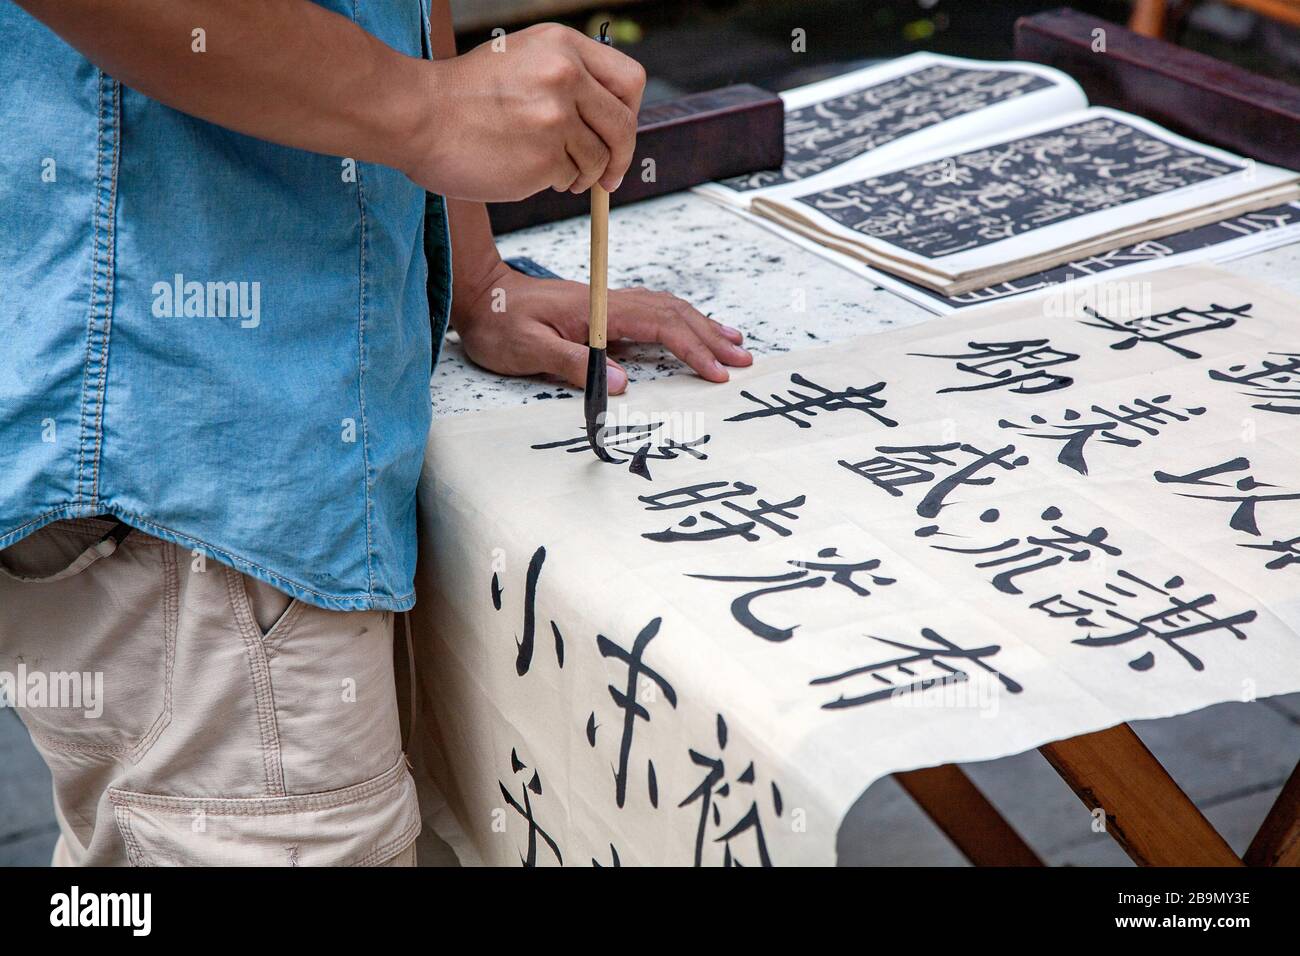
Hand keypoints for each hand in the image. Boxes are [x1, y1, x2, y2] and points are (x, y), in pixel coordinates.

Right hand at [405, 23, 644, 201]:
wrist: (417, 115)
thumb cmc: (463, 94)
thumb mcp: (522, 58)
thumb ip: (568, 76)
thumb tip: (610, 118)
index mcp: (563, 46)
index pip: (630, 81)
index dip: (630, 113)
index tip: (620, 134)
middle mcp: (565, 76)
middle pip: (623, 127)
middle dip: (621, 158)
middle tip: (609, 178)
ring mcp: (555, 119)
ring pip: (597, 159)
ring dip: (580, 174)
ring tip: (549, 170)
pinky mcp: (543, 159)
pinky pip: (567, 178)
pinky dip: (552, 182)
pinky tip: (523, 169)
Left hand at [452, 262, 751, 391]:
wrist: (480, 297)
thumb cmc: (499, 325)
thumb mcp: (527, 350)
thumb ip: (573, 363)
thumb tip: (624, 383)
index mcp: (598, 309)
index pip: (660, 325)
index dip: (692, 349)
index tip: (717, 373)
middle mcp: (610, 301)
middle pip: (674, 314)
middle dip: (711, 338)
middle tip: (743, 362)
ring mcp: (609, 305)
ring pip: (668, 310)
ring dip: (703, 327)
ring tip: (734, 344)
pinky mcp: (604, 313)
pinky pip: (654, 314)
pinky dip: (682, 323)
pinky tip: (694, 332)